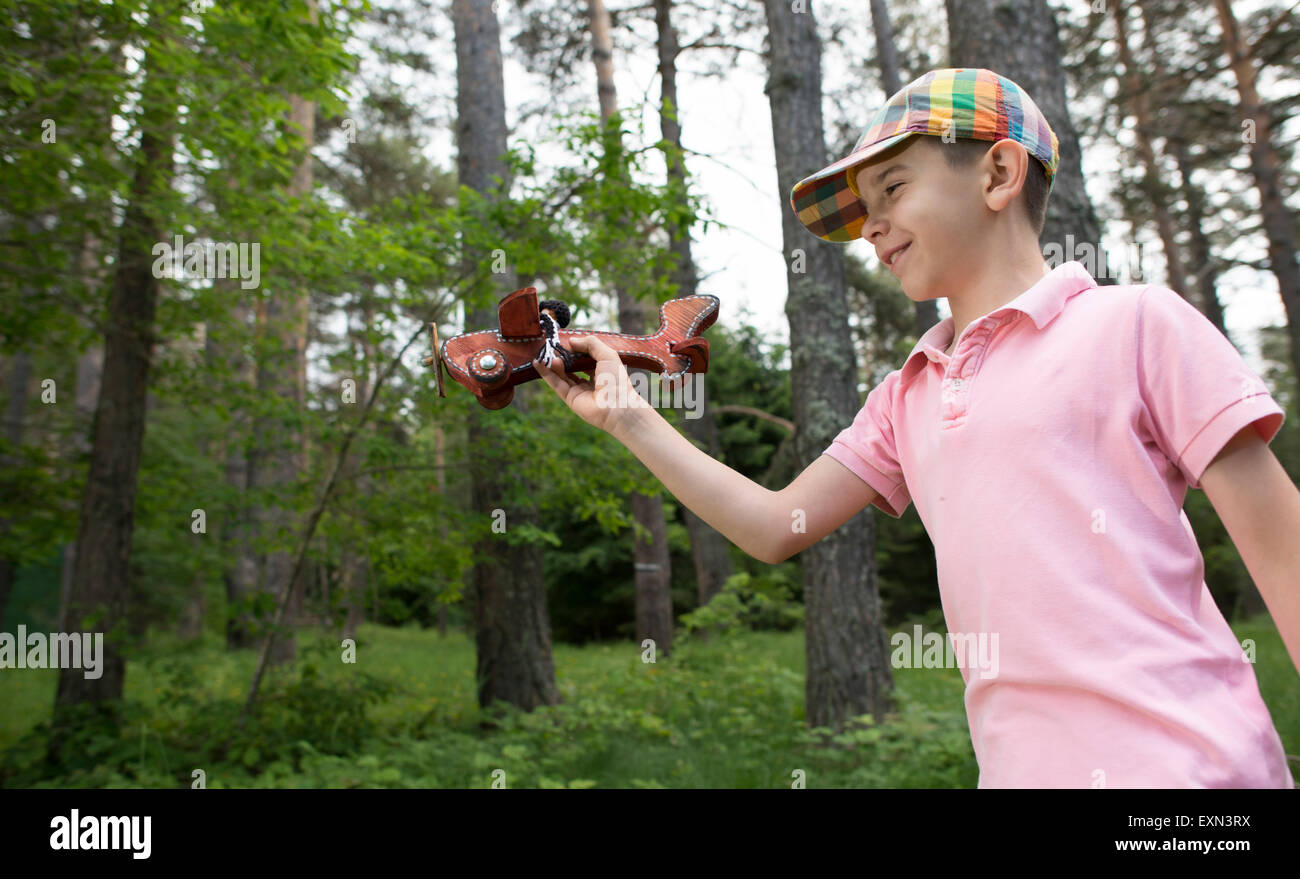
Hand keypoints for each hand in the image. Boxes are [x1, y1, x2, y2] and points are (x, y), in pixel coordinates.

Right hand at [534, 334, 651, 434]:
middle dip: (561, 355)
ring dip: (552, 363)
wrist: (617, 407)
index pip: (584, 357)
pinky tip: (538, 362)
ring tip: (545, 352)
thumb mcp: (607, 354)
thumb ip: (590, 344)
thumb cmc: (617, 380)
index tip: (565, 341)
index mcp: (602, 370)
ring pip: (561, 374)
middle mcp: (590, 380)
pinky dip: (546, 373)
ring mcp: (579, 390)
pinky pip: (556, 384)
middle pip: (571, 365)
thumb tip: (571, 341)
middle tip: (551, 346)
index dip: (575, 349)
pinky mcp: (570, 398)